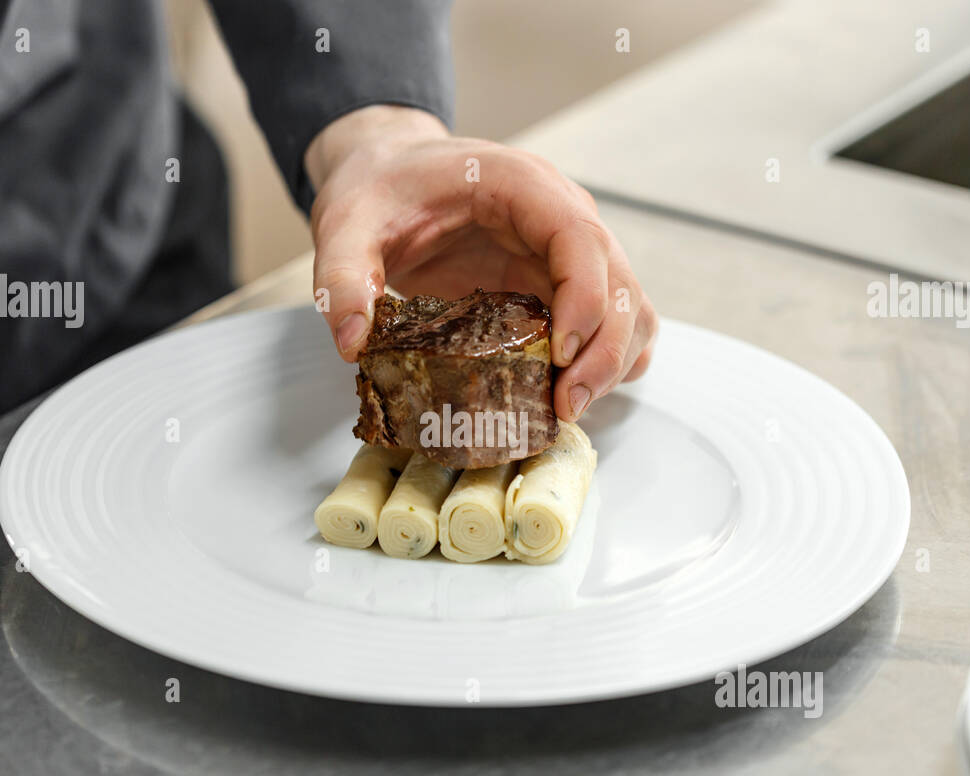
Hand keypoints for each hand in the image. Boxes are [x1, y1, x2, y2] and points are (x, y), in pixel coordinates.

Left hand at [305, 105, 657, 421]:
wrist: (388, 174)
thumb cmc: (379, 190)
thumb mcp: (345, 226)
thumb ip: (341, 276)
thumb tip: (352, 342)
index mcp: (522, 185)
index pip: (580, 237)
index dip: (585, 298)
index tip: (560, 355)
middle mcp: (560, 215)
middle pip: (619, 280)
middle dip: (604, 349)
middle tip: (566, 406)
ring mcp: (566, 253)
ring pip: (628, 306)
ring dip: (613, 360)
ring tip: (568, 408)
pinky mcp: (559, 285)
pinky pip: (609, 323)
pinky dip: (606, 360)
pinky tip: (570, 393)